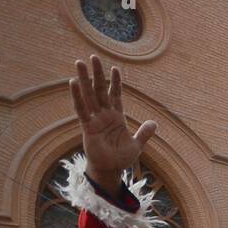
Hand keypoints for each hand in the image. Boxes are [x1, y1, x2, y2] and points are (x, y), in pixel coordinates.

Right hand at [67, 55, 156, 193]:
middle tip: (93, 56)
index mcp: (116, 117)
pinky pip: (82, 109)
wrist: (111, 170)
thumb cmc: (121, 157)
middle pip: (100, 90)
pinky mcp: (88, 127)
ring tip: (79, 63)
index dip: (115, 82)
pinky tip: (73, 83)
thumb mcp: (137, 144)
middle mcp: (104, 115)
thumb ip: (145, 133)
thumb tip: (154, 123)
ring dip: (84, 79)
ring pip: (89, 95)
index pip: (115, 95)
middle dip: (97, 74)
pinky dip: (78, 97)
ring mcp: (95, 119)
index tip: (115, 68)